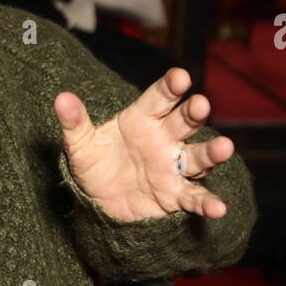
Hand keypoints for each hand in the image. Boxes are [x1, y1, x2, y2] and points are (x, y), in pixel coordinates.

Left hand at [54, 67, 235, 221]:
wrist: (98, 202)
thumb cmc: (95, 165)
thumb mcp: (80, 145)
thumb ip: (74, 123)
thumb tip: (61, 98)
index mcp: (142, 119)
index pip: (159, 98)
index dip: (171, 87)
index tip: (180, 77)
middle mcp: (163, 139)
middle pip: (183, 123)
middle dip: (193, 113)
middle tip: (200, 104)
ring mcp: (172, 167)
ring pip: (197, 156)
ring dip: (212, 152)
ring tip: (224, 147)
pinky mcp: (175, 195)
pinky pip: (194, 197)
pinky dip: (207, 203)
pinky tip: (218, 208)